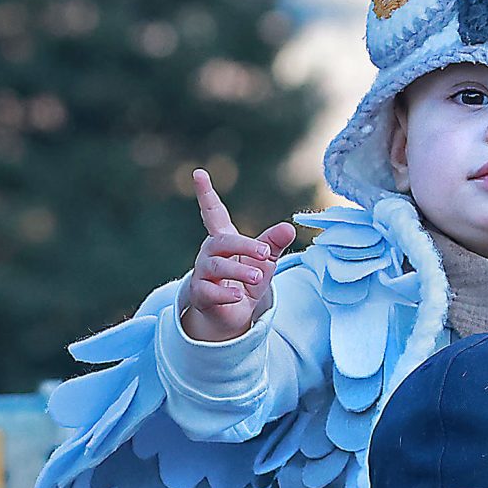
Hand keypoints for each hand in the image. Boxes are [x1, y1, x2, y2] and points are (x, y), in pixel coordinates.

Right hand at [175, 167, 296, 342]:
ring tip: (258, 276)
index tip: (199, 173)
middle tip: (265, 254)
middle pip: (222, 241)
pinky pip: (210, 291)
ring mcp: (202, 273)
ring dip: (238, 270)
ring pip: (216, 266)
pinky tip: (239, 296)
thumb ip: (273, 244)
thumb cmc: (247, 281)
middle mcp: (209, 252)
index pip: (213, 213)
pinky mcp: (201, 295)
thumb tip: (289, 227)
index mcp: (224, 239)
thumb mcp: (264, 261)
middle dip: (245, 246)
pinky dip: (226, 294)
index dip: (206, 194)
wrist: (233, 314)